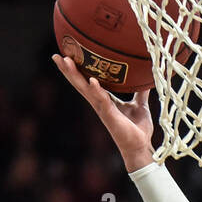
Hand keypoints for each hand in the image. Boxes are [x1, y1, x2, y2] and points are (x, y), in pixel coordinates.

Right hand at [52, 54, 155, 171]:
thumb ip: (139, 92)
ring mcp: (103, 110)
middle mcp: (100, 103)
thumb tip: (144, 78)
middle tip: (56, 56)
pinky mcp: (110, 117)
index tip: (66, 55)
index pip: (87, 81)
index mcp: (105, 100)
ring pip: (86, 90)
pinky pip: (102, 102)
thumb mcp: (139, 105)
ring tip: (66, 62)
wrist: (142, 146)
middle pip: (80, 84)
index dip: (77, 70)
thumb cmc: (138, 129)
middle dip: (68, 70)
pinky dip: (97, 91)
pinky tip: (92, 81)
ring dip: (75, 76)